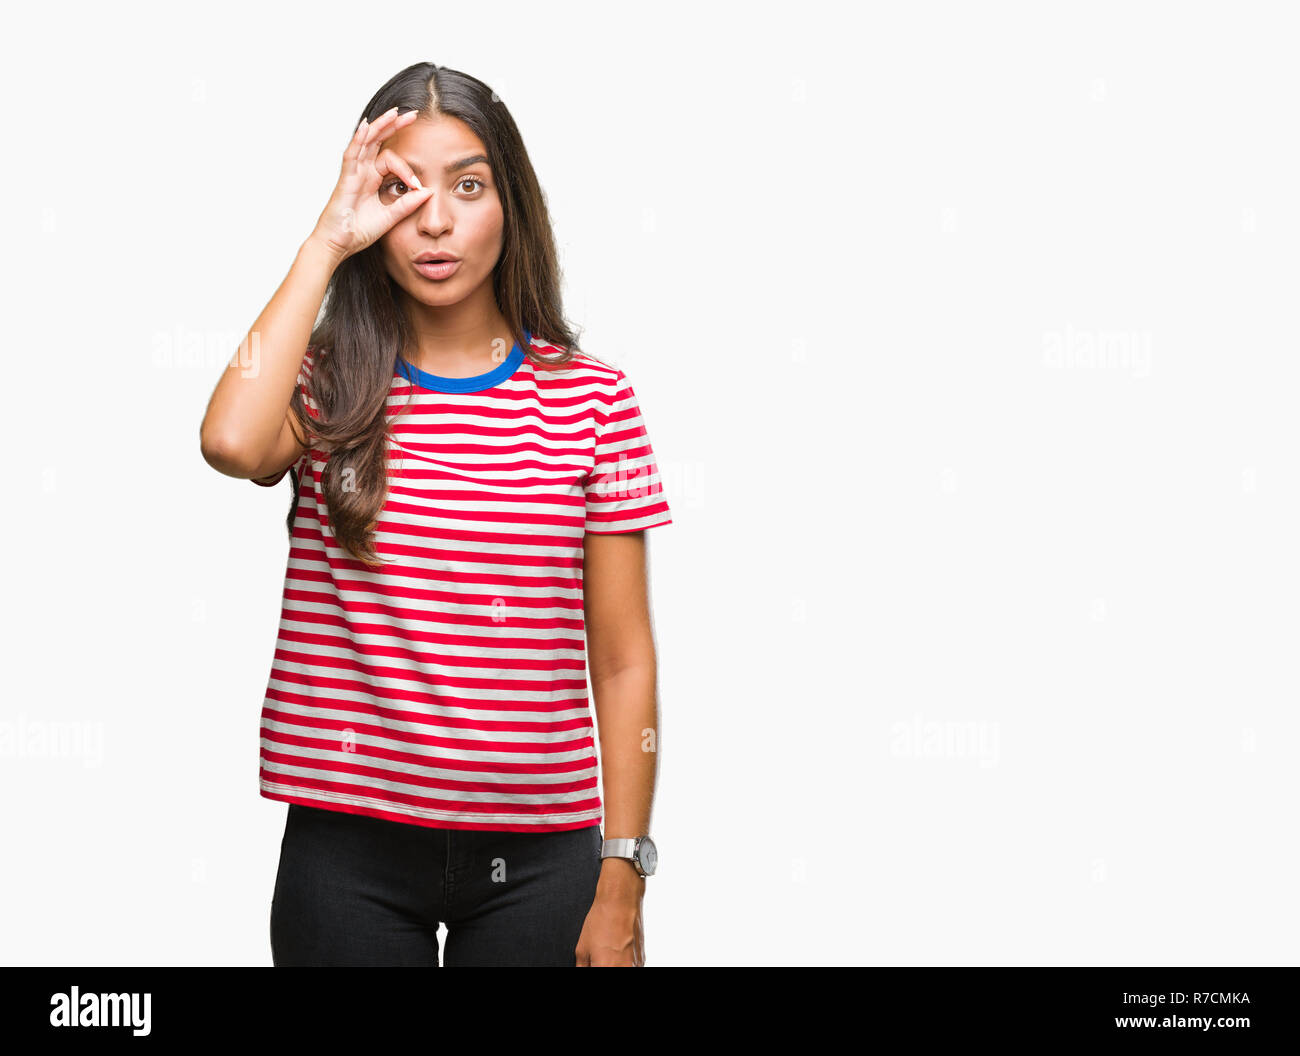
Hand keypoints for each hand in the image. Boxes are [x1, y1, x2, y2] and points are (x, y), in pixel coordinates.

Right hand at [308, 106, 433, 261]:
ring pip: (366, 141)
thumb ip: (407, 204)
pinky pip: (352, 154)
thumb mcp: (390, 217)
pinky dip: (359, 139)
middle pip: (378, 141)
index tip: (418, 185)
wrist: (339, 245)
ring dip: (380, 126)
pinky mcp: (345, 178)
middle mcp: (362, 171)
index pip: (391, 160)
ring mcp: (353, 172)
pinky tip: (367, 126)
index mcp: (372, 179)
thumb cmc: (358, 231)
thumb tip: (428, 192)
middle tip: (413, 114)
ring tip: (395, 112)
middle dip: (394, 126)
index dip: (407, 169)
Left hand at [574, 862, 645, 965]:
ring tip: (607, 956)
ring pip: (622, 971)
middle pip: (611, 972)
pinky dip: (623, 966)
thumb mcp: (582, 947)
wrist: (621, 900)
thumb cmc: (601, 920)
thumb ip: (582, 967)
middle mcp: (623, 969)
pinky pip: (631, 969)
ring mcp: (635, 966)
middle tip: (597, 962)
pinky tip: (617, 955)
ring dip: (613, 966)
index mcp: (605, 968)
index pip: (595, 976)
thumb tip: (583, 971)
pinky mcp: (641, 960)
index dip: (592, 969)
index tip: (591, 966)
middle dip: (601, 967)